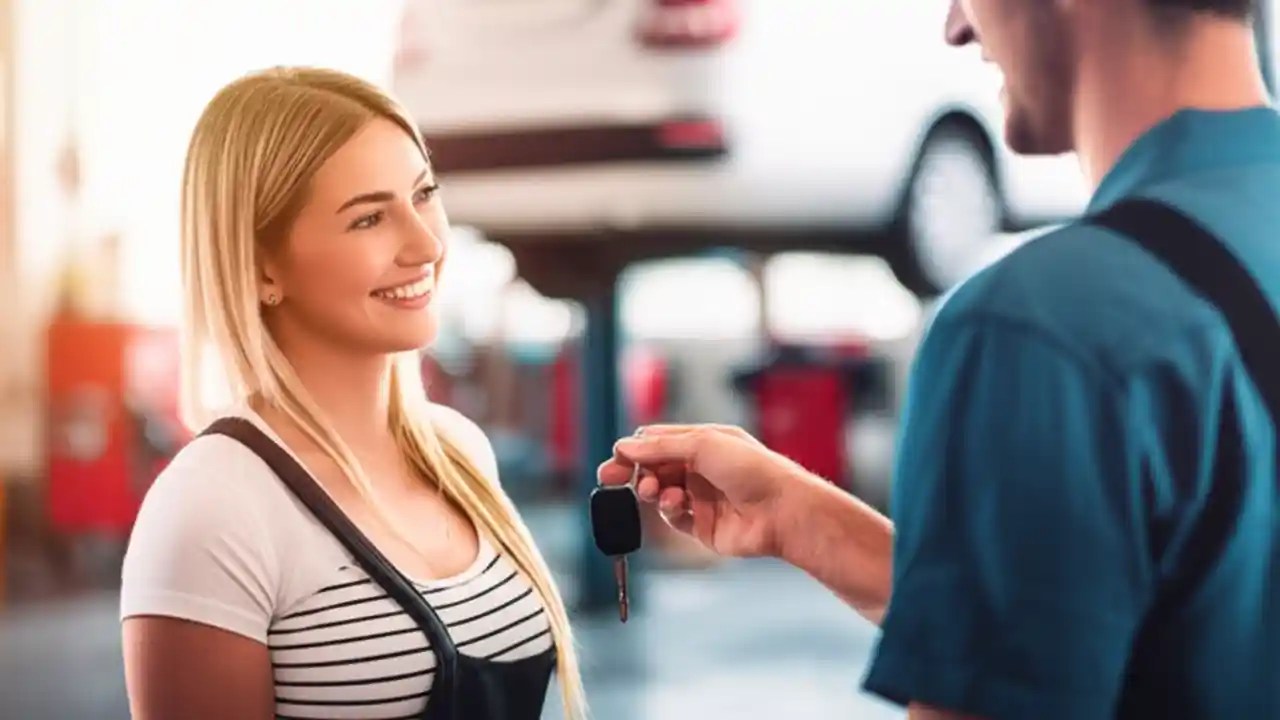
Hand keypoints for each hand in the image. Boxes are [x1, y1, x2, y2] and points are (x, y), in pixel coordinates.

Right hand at [597, 424, 822, 558]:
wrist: (781, 511)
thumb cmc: (752, 469)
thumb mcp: (703, 444)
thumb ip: (661, 447)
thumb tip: (625, 446)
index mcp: (705, 442)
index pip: (660, 442)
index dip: (636, 448)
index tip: (617, 456)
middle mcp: (702, 469)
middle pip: (655, 468)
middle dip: (632, 471)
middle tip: (608, 477)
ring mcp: (702, 497)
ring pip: (660, 493)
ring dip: (650, 490)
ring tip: (650, 490)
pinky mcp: (703, 526)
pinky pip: (673, 517)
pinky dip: (667, 510)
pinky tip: (674, 504)